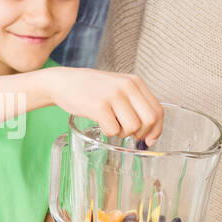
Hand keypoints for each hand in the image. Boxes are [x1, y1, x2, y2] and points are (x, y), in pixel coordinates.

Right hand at [47, 69, 162, 140]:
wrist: (63, 82)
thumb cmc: (92, 89)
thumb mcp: (118, 88)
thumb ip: (135, 104)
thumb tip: (151, 135)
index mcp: (135, 82)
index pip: (158, 110)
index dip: (157, 129)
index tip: (149, 139)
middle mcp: (127, 86)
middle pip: (149, 120)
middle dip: (141, 133)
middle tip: (129, 135)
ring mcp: (113, 95)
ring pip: (132, 127)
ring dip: (123, 133)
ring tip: (112, 125)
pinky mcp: (99, 106)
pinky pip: (113, 130)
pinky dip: (108, 133)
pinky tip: (101, 124)